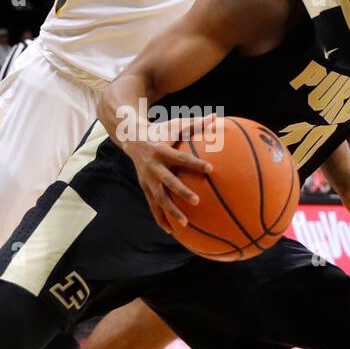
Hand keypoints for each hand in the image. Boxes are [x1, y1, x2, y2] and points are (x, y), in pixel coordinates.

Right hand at [124, 114, 216, 233]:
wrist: (132, 138)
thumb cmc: (161, 131)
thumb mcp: (175, 125)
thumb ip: (195, 124)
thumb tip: (217, 117)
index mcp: (161, 150)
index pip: (180, 158)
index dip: (194, 164)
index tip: (210, 170)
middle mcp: (153, 167)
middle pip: (167, 182)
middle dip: (181, 192)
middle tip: (196, 201)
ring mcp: (147, 179)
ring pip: (159, 198)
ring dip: (170, 211)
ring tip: (185, 224)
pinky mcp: (145, 188)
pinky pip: (153, 206)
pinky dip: (160, 218)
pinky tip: (171, 231)